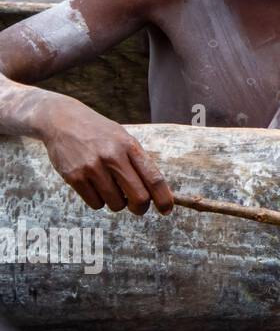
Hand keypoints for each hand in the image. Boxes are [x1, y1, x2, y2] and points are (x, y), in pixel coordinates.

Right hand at [37, 98, 173, 213]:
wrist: (62, 120)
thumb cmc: (99, 133)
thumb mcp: (123, 139)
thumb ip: (138, 162)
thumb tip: (154, 192)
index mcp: (130, 147)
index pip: (154, 178)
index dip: (163, 198)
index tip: (167, 210)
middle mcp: (113, 157)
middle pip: (138, 197)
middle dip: (140, 208)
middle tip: (138, 208)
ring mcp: (93, 167)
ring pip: (116, 204)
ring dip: (117, 203)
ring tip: (110, 188)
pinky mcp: (74, 177)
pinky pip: (95, 204)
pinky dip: (99, 201)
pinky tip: (95, 187)